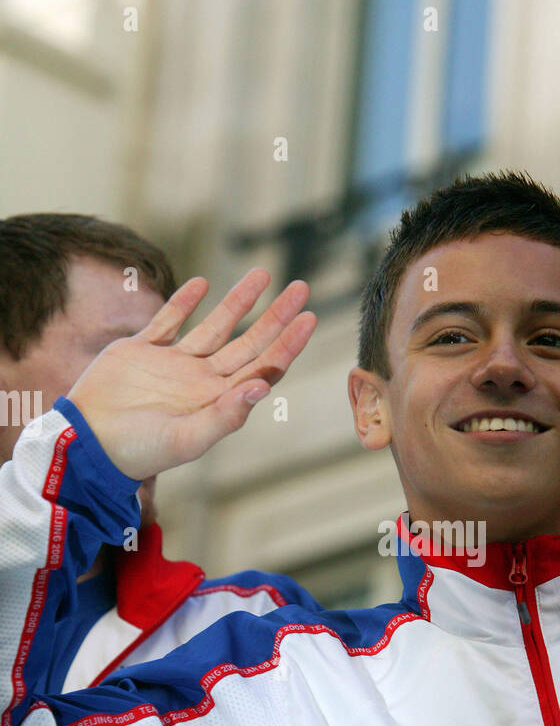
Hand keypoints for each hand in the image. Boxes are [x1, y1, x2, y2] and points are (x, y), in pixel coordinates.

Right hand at [66, 269, 316, 479]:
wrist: (85, 443)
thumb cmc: (137, 451)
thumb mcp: (186, 440)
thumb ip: (225, 416)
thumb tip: (263, 389)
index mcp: (217, 401)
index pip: (263, 368)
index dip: (287, 344)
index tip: (309, 318)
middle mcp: (201, 381)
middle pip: (249, 342)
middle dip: (276, 316)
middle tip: (302, 288)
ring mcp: (173, 364)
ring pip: (215, 326)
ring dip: (239, 301)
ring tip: (263, 274)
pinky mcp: (141, 351)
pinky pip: (168, 321)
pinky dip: (183, 302)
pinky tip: (202, 283)